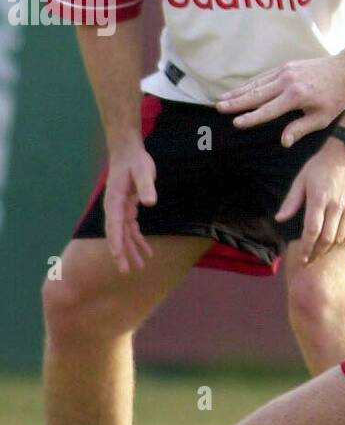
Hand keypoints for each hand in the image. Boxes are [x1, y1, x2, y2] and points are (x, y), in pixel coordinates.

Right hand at [104, 143, 156, 273]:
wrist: (127, 153)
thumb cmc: (135, 161)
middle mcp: (114, 208)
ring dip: (131, 251)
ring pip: (124, 235)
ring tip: (139, 267)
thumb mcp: (143, 171)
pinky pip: (131, 230)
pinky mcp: (127, 210)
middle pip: (116, 234)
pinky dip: (138, 241)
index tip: (116, 255)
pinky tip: (147, 253)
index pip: (114, 224)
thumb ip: (146, 186)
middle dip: (121, 253)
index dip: (115, 240)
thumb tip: (150, 203)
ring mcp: (120, 210)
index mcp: (114, 200)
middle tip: (125, 271)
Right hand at [218, 55, 344, 146]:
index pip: (268, 110)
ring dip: (239, 91)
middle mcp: (287, 82)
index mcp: (296, 96)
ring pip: (257, 83)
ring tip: (223, 99)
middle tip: (219, 108)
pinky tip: (241, 89)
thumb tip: (283, 141)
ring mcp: (286, 71)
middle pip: (257, 94)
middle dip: (237, 102)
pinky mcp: (286, 66)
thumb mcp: (322, 118)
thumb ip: (300, 129)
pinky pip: (264, 76)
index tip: (236, 123)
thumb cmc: (336, 97)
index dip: (251, 118)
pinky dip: (251, 83)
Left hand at [277, 138, 344, 264]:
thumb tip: (279, 219)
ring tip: (320, 252)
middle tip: (310, 260)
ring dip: (329, 248)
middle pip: (327, 239)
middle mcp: (335, 206)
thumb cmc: (320, 165)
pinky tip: (333, 241)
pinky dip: (341, 239)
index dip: (306, 248)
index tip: (302, 257)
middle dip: (317, 253)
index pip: (312, 231)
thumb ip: (291, 201)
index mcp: (319, 199)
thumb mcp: (301, 179)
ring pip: (339, 237)